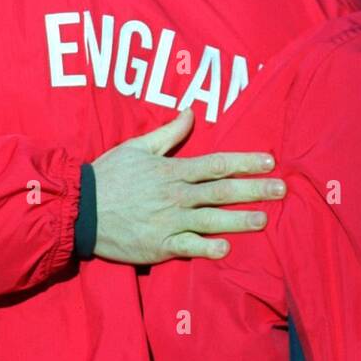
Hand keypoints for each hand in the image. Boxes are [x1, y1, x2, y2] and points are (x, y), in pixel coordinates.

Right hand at [90, 109, 283, 263]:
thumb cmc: (109, 176)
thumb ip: (168, 133)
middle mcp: (176, 195)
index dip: (246, 161)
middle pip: (223, 191)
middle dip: (255, 189)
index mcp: (173, 171)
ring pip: (212, 219)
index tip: (270, 161)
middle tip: (282, 189)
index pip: (217, 163)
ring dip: (240, 219)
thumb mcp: (137, 147)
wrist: (78, 209)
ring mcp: (170, 221)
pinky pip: (188, 247)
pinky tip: (226, 248)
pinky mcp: (160, 245)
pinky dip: (207, 247)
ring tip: (264, 219)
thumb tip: (191, 112)